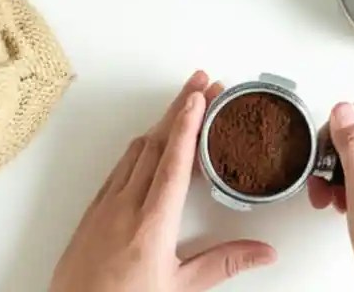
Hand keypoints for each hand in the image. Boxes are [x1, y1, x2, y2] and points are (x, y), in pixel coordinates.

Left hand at [49, 71, 277, 291]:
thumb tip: (262, 252)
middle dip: (180, 108)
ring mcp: (104, 207)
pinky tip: (147, 146)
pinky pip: (118, 169)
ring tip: (181, 105)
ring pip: (134, 152)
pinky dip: (139, 149)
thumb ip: (223, 264)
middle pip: (156, 143)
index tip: (200, 96)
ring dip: (160, 124)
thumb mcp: (180, 289)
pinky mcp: (91, 214)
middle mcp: (125, 207)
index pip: (174, 161)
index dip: (189, 123)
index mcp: (151, 223)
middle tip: (201, 82)